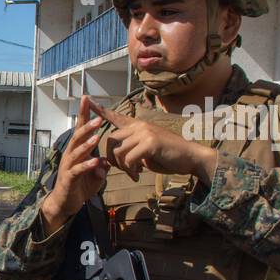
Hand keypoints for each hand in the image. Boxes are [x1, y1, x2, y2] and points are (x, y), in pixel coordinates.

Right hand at [40, 95, 109, 235]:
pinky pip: (78, 170)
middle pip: (78, 137)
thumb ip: (102, 166)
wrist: (64, 204)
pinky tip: (95, 162)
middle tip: (99, 117)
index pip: (80, 129)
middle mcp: (70, 155)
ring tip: (97, 136)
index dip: (84, 115)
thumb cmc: (79, 186)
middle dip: (87, 126)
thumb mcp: (95, 175)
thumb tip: (107, 161)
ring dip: (87, 144)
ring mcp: (68, 167)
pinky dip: (87, 166)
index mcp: (76, 151)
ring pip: (77, 152)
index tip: (87, 99)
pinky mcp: (68, 179)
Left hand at [92, 101, 217, 183]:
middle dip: (111, 159)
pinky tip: (137, 175)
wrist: (190, 158)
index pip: (116, 116)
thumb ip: (131, 149)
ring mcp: (145, 133)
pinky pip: (128, 159)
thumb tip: (117, 158)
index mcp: (138, 126)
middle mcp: (140, 126)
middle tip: (124, 170)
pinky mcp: (150, 143)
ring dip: (122, 167)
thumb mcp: (146, 151)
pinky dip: (130, 170)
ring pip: (118, 151)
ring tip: (133, 174)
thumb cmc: (168, 156)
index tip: (89, 103)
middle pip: (110, 140)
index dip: (102, 111)